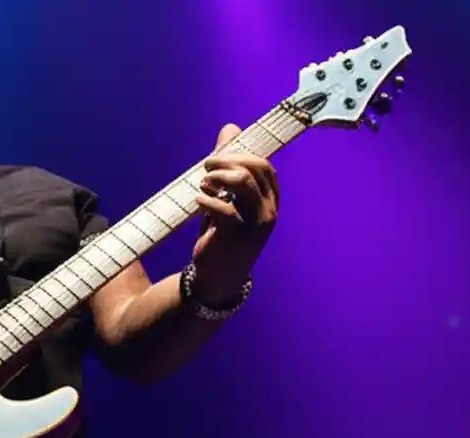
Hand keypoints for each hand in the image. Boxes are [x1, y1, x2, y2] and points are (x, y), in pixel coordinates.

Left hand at [190, 123, 279, 304]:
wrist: (218, 278)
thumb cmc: (223, 235)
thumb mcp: (227, 198)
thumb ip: (229, 165)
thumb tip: (230, 127)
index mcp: (270, 200)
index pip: (264, 165)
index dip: (240, 154)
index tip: (217, 159)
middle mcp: (268, 210)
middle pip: (254, 167)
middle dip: (227, 160)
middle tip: (206, 167)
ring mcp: (256, 224)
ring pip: (242, 182)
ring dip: (217, 176)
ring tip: (203, 184)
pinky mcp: (238, 236)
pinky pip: (224, 207)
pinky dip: (207, 200)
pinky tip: (199, 203)